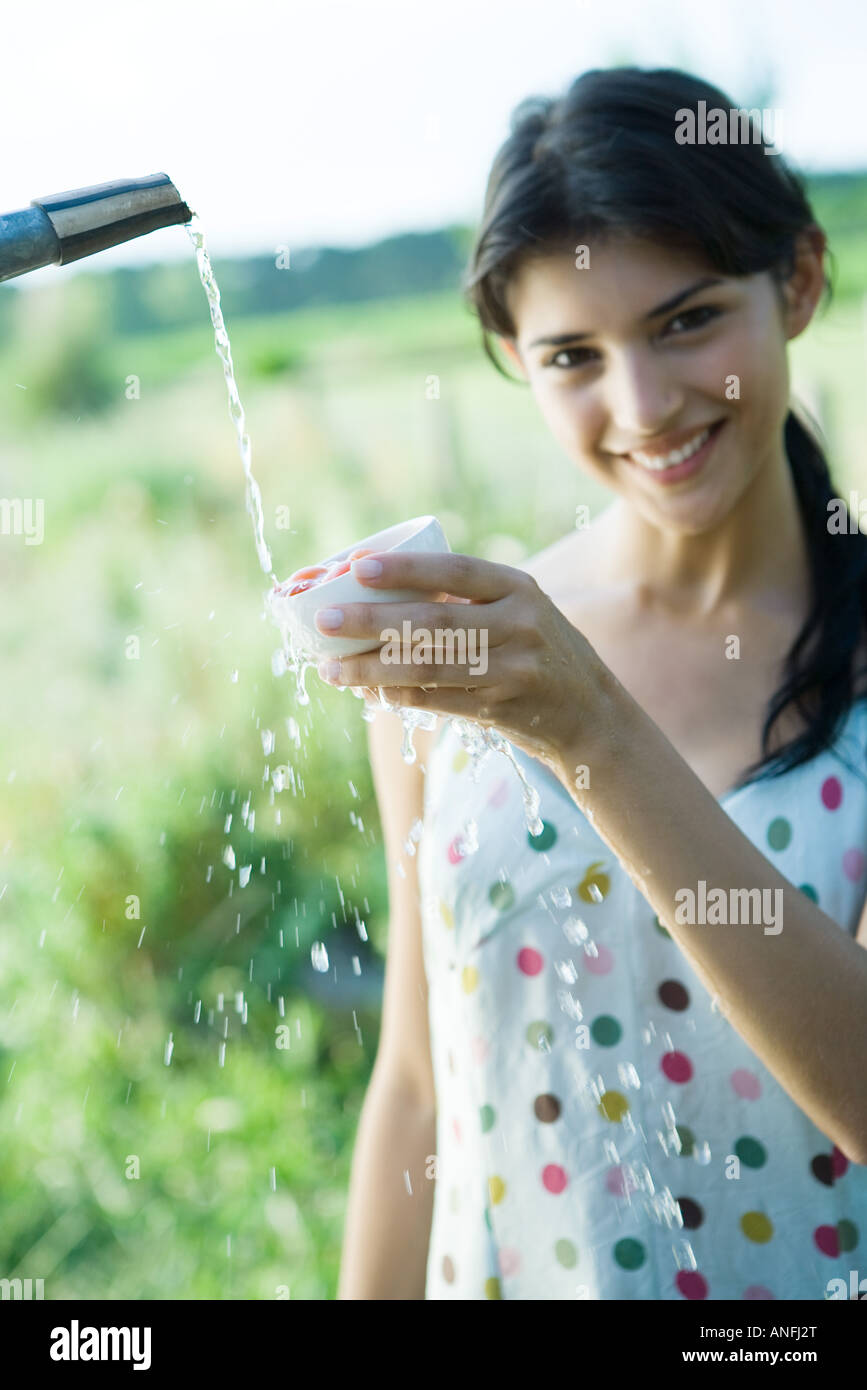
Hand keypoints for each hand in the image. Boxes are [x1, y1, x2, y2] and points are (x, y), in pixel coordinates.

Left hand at [313, 549, 607, 774]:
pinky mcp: (502, 709)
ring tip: (331, 667)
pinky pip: (436, 701)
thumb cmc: (536, 651)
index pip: (456, 570)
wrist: (590, 713)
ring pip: (426, 667)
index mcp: (519, 587)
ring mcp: (513, 669)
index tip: (357, 567)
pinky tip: (365, 692)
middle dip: (371, 622)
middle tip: (324, 621)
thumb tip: (374, 594)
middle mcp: (520, 624)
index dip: (405, 568)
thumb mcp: (517, 611)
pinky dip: (395, 697)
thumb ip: (466, 601)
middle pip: (433, 622)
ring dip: (371, 670)